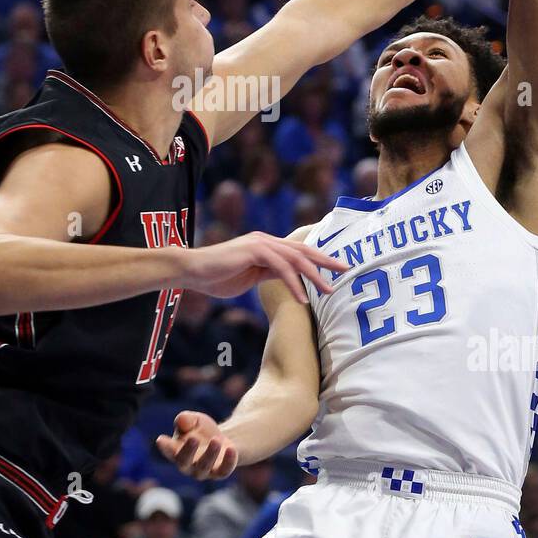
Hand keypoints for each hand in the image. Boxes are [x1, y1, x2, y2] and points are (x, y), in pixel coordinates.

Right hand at [157, 411, 238, 480]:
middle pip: (183, 462)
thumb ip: (186, 419)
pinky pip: (223, 471)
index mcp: (175, 451)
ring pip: (204, 467)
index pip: (168, 451)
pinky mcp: (220, 473)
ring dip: (209, 454)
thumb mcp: (194, 420)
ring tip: (216, 440)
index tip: (161, 440)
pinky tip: (231, 449)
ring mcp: (203, 471)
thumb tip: (182, 420)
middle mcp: (186, 465)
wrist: (220, 440)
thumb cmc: (200, 430)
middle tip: (193, 438)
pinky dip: (228, 461)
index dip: (164, 447)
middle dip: (188, 451)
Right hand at [181, 232, 347, 304]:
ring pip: (296, 258)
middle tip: (346, 270)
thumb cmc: (216, 276)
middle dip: (326, 260)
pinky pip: (280, 267)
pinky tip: (302, 297)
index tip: (336, 269)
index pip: (298, 251)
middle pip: (303, 249)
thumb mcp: (249, 276)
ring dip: (314, 275)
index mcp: (266, 245)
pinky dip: (294, 282)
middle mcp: (266, 240)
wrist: (192, 270)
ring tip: (328, 290)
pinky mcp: (253, 250)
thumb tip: (288, 279)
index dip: (319, 259)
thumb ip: (268, 273)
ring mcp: (260, 243)